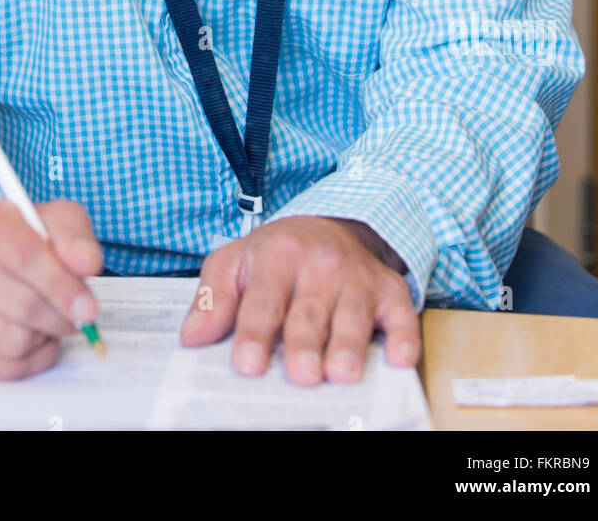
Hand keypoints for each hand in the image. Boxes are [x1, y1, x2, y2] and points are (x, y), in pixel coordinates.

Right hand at [0, 197, 103, 378]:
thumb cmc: (31, 238)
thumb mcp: (59, 222)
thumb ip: (76, 239)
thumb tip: (85, 263)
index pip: (24, 256)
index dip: (61, 285)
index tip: (88, 306)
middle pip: (20, 303)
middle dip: (58, 315)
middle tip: (76, 315)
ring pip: (10, 340)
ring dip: (43, 335)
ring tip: (49, 318)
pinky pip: (1, 367)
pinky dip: (29, 359)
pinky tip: (33, 336)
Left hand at [179, 214, 419, 385]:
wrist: (330, 223)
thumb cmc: (276, 254)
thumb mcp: (234, 261)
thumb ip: (213, 298)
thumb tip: (192, 338)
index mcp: (277, 256)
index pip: (262, 301)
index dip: (254, 333)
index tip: (247, 364)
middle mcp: (320, 266)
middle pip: (309, 312)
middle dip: (304, 344)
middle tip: (301, 375)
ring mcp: (357, 278)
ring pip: (353, 316)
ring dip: (349, 344)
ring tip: (341, 374)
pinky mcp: (390, 291)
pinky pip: (402, 314)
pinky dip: (405, 336)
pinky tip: (402, 357)